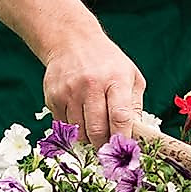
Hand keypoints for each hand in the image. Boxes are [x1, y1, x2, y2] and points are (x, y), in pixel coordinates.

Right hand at [42, 34, 145, 148]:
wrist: (72, 41)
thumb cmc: (107, 62)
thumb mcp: (131, 76)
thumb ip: (135, 105)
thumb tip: (137, 134)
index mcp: (116, 80)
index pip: (120, 117)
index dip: (122, 138)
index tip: (125, 150)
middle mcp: (91, 85)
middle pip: (97, 130)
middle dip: (104, 146)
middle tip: (109, 150)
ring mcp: (69, 92)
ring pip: (79, 132)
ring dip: (89, 139)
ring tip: (96, 133)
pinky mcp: (53, 97)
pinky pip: (64, 125)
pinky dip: (74, 129)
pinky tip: (81, 118)